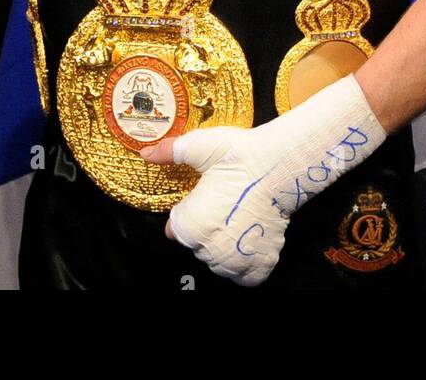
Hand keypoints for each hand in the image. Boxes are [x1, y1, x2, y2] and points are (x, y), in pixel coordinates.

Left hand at [138, 74, 384, 285]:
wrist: (280, 165)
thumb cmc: (238, 155)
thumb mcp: (198, 147)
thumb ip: (169, 153)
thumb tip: (145, 154)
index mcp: (191, 224)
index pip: (176, 229)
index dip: (187, 212)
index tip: (200, 198)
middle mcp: (211, 249)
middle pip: (197, 246)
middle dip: (203, 229)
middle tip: (220, 204)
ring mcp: (237, 259)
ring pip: (218, 263)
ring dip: (221, 248)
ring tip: (232, 221)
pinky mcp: (262, 263)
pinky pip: (245, 277)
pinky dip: (243, 266)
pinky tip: (245, 242)